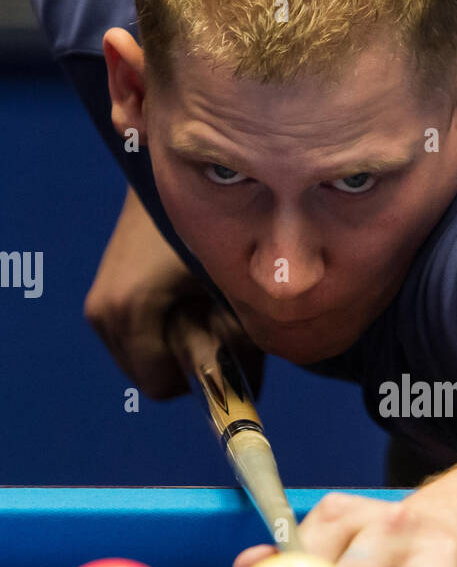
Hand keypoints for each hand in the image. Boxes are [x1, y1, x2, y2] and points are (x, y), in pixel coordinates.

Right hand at [85, 186, 263, 398]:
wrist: (169, 171)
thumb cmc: (214, 223)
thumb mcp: (234, 286)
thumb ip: (238, 341)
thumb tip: (246, 395)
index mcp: (130, 310)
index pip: (164, 385)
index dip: (203, 373)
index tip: (227, 338)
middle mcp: (104, 312)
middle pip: (154, 376)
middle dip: (192, 358)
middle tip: (219, 313)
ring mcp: (99, 305)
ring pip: (149, 359)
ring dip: (182, 343)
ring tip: (203, 298)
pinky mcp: (105, 295)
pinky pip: (142, 338)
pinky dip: (170, 328)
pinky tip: (187, 291)